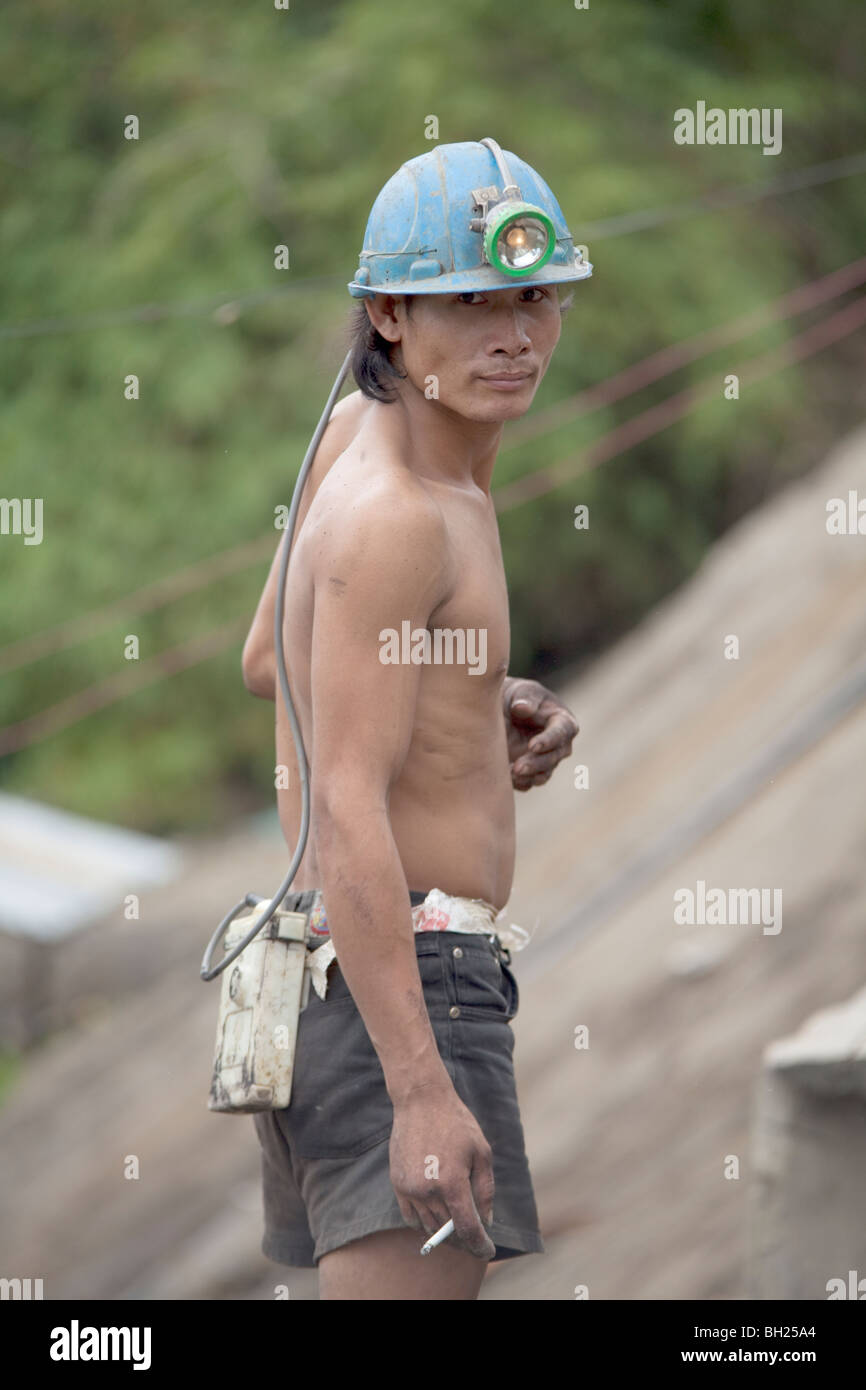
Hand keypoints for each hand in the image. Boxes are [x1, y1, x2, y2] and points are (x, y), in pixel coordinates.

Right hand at [389, 1086, 495, 1260]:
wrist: (421, 1101)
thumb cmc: (457, 1124)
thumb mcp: (482, 1153)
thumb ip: (485, 1190)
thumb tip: (486, 1222)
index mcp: (453, 1183)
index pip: (467, 1229)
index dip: (480, 1245)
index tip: (487, 1252)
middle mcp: (428, 1191)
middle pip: (448, 1231)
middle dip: (464, 1239)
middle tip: (475, 1238)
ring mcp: (410, 1189)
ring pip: (429, 1226)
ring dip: (444, 1232)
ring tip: (456, 1226)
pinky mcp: (397, 1184)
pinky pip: (410, 1216)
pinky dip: (424, 1222)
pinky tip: (436, 1216)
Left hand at [503, 677, 578, 790]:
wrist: (502, 711)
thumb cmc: (518, 697)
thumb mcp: (522, 691)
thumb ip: (525, 698)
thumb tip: (523, 708)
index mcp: (562, 721)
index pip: (562, 732)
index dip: (549, 740)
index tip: (533, 746)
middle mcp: (558, 744)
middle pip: (553, 758)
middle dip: (536, 763)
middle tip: (517, 767)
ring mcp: (546, 760)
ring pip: (542, 774)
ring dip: (527, 777)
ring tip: (509, 774)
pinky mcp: (531, 773)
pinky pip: (528, 783)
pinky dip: (518, 783)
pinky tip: (504, 780)